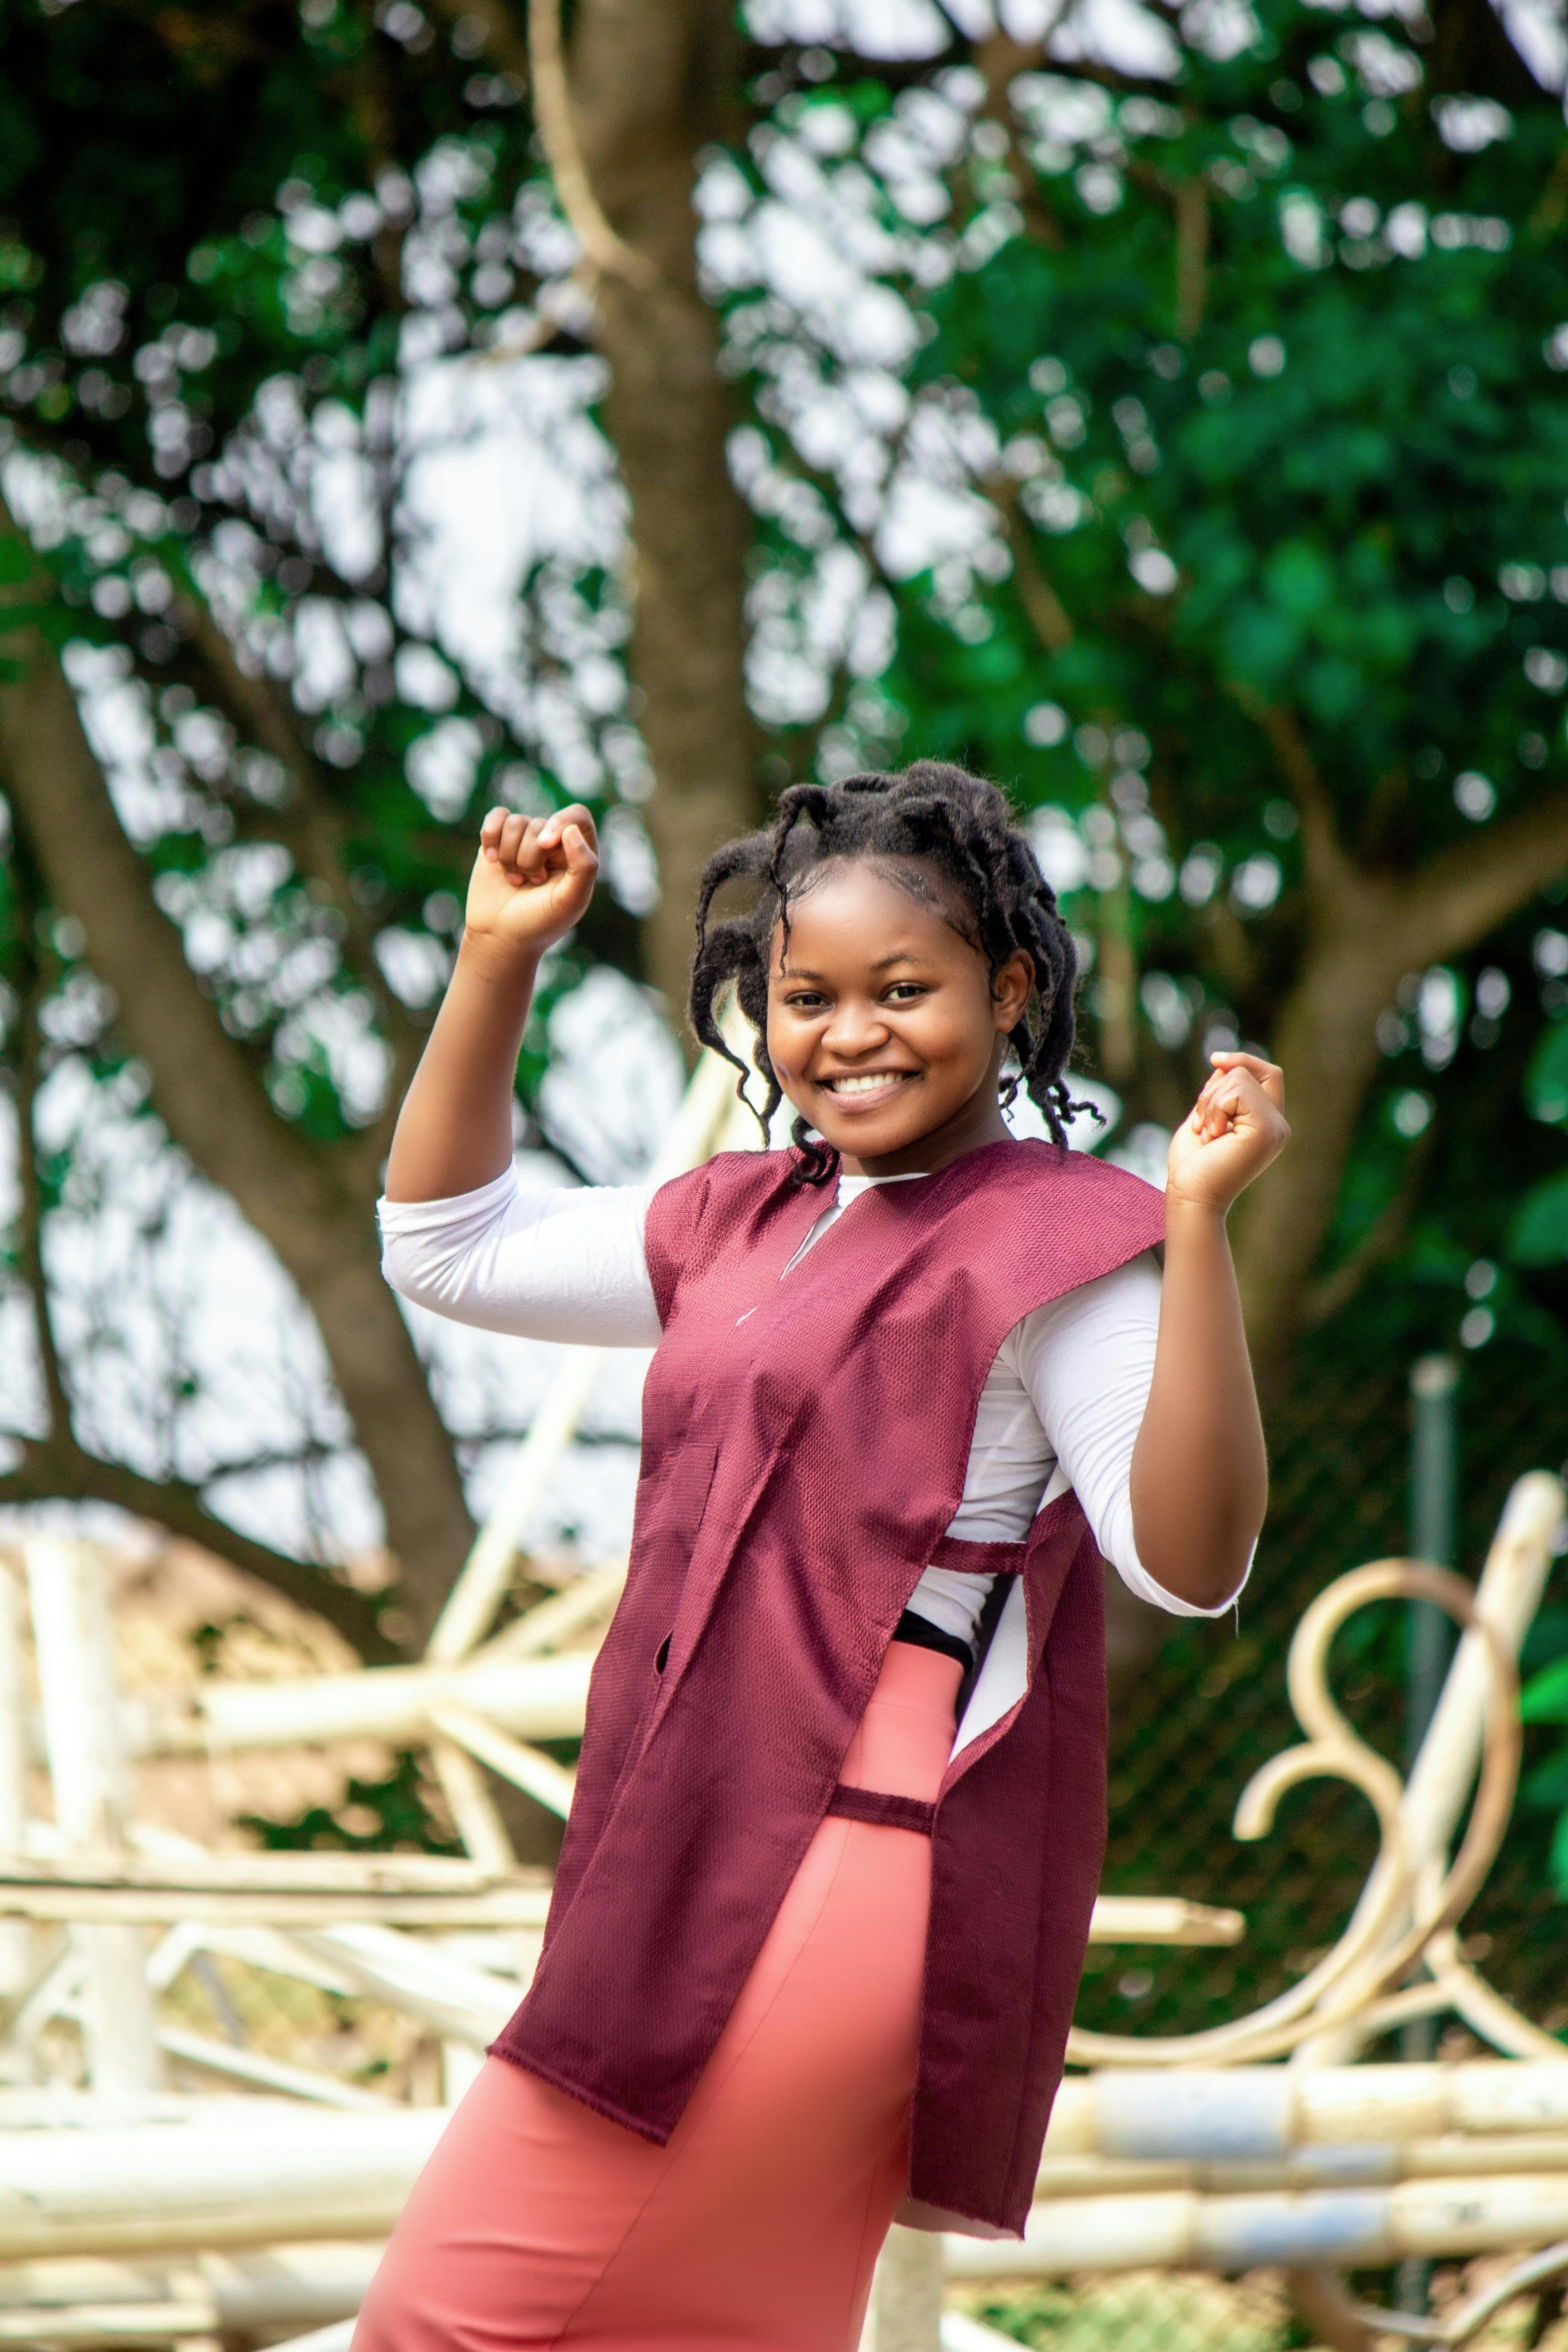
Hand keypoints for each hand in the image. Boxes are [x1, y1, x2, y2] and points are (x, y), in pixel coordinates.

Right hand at [463, 804, 598, 964]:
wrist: (500, 936)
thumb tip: (571, 830)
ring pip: (515, 823)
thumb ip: (584, 867)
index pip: (577, 816)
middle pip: (540, 824)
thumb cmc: (539, 922)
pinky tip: (492, 860)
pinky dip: (490, 835)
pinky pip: (496, 817)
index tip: (545, 845)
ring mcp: (525, 839)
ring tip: (515, 881)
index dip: (559, 823)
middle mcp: (553, 842)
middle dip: (529, 857)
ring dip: (510, 856)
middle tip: (532, 883)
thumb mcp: (570, 901)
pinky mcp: (499, 840)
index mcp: (578, 853)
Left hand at [1165, 1052, 1288, 1214]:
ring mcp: (1276, 1128)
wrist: (1189, 1197)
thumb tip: (1224, 1063)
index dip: (1243, 1060)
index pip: (1268, 1074)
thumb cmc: (1192, 1166)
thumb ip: (1219, 1093)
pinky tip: (1212, 1137)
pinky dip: (1214, 1109)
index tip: (1215, 1059)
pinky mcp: (1266, 1131)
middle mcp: (1278, 1126)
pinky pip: (1237, 1091)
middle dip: (1215, 1087)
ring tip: (1206, 1134)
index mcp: (1267, 1123)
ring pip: (1239, 1078)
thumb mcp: (1206, 1118)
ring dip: (1210, 1102)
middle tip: (1202, 1124)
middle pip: (1251, 1071)